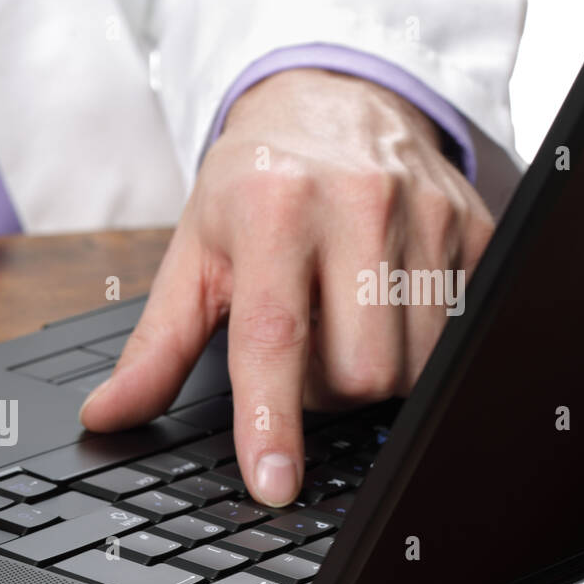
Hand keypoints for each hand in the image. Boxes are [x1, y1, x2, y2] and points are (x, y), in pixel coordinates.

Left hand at [79, 69, 494, 505]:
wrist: (329, 100)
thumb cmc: (253, 185)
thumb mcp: (193, 257)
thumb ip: (154, 347)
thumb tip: (108, 415)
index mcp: (274, 210)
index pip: (275, 339)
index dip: (273, 423)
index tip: (273, 483)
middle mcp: (358, 205)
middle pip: (359, 372)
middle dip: (324, 393)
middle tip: (300, 353)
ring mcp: (427, 214)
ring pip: (415, 364)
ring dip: (371, 373)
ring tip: (339, 325)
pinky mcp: (475, 227)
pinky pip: (458, 331)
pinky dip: (415, 343)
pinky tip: (385, 305)